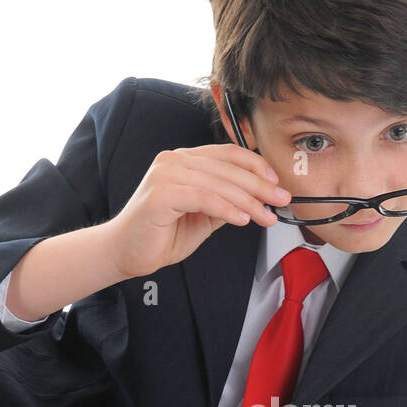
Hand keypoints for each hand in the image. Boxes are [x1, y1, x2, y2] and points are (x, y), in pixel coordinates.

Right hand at [104, 144, 291, 280]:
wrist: (125, 253)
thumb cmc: (160, 235)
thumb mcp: (203, 217)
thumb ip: (226, 202)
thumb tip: (258, 199)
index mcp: (184, 160)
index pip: (228, 154)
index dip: (256, 166)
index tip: (276, 184)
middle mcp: (174, 161)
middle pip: (227, 168)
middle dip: (260, 186)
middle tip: (281, 201)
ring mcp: (165, 174)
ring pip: (219, 183)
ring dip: (248, 201)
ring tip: (265, 217)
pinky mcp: (161, 194)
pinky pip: (204, 198)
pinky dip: (226, 209)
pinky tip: (242, 219)